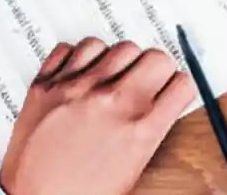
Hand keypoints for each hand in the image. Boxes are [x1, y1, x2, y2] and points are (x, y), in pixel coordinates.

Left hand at [0, 38, 196, 194]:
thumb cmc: (79, 194)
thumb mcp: (133, 166)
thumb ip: (150, 128)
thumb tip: (161, 103)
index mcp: (140, 129)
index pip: (180, 83)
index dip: (177, 86)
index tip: (171, 88)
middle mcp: (111, 102)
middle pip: (154, 56)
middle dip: (154, 68)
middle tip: (146, 79)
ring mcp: (77, 89)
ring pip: (116, 46)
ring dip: (118, 60)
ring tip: (112, 74)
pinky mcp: (46, 86)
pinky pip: (70, 48)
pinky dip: (78, 57)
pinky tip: (82, 71)